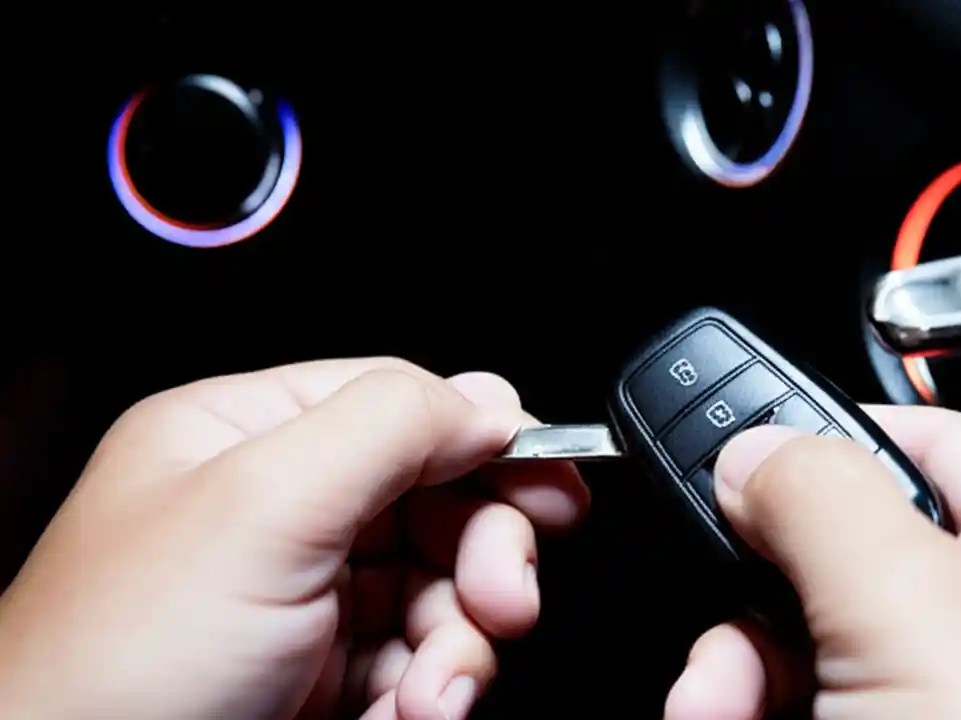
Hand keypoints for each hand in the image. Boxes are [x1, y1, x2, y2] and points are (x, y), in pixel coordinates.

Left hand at [0, 358, 588, 719]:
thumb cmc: (115, 667)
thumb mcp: (263, 506)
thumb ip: (387, 426)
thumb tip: (487, 406)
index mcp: (245, 437)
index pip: (399, 405)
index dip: (485, 440)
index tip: (553, 483)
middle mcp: (276, 510)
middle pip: (434, 499)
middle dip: (482, 553)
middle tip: (504, 599)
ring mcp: (300, 597)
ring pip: (438, 589)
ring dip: (459, 643)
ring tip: (435, 691)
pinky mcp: (319, 676)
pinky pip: (417, 660)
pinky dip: (432, 691)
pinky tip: (411, 713)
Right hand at [664, 406, 960, 718]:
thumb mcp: (914, 607)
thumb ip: (823, 498)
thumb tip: (756, 450)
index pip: (925, 447)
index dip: (825, 435)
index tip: (730, 452)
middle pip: (839, 559)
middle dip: (756, 595)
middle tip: (724, 627)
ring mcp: (944, 716)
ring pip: (800, 653)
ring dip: (733, 678)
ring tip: (714, 712)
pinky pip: (795, 719)